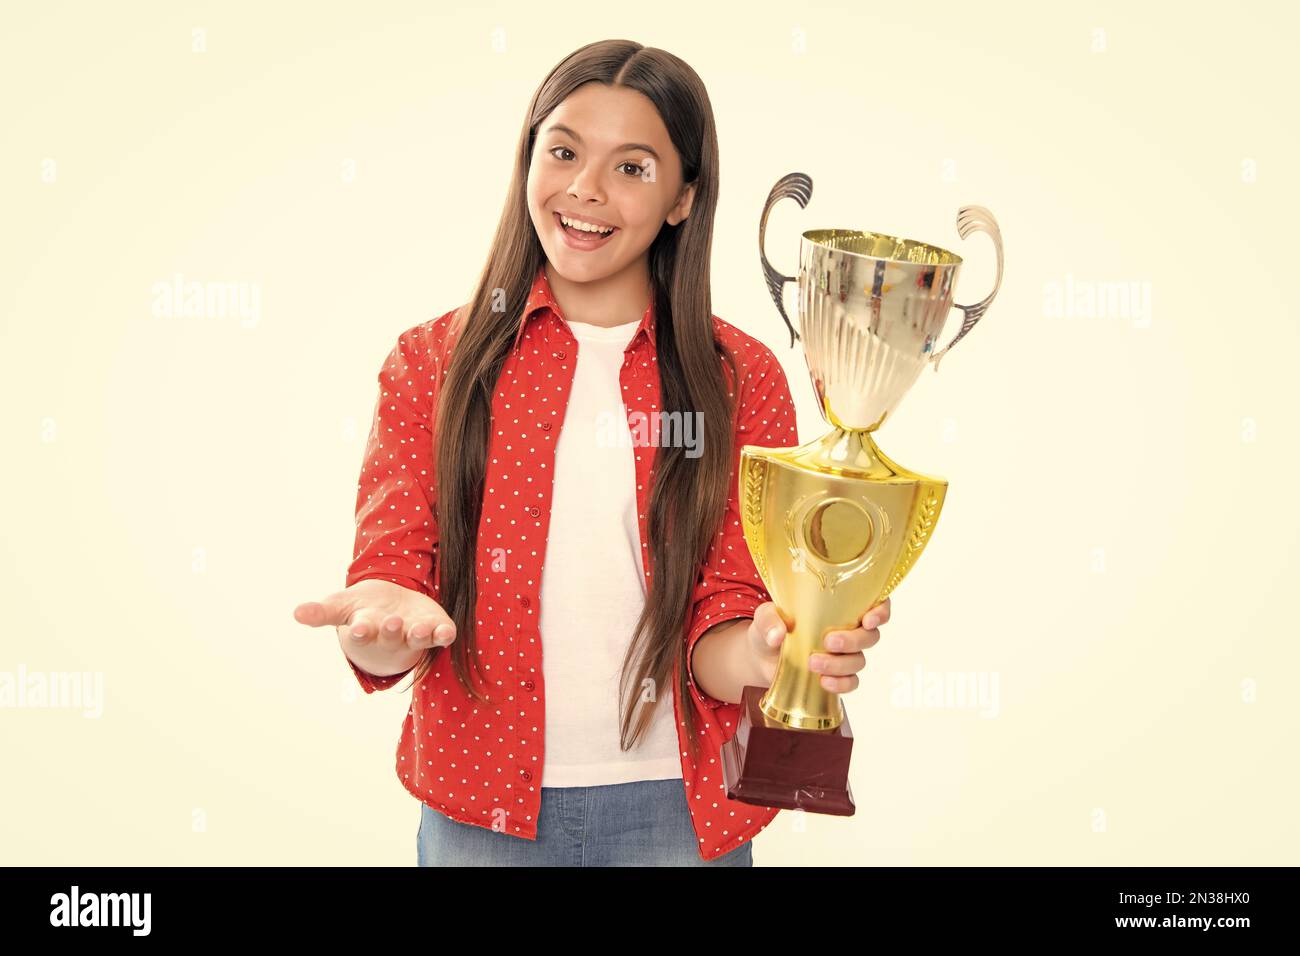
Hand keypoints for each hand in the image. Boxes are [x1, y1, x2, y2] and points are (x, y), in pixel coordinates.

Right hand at [293, 578, 455, 677]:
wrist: (392, 608)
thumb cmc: (364, 610)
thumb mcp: (342, 607)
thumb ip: (322, 612)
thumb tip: (296, 613)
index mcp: (367, 629)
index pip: (362, 634)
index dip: (361, 632)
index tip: (359, 628)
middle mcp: (391, 636)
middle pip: (391, 637)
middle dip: (391, 631)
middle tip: (391, 622)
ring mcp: (414, 634)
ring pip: (418, 640)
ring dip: (420, 635)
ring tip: (421, 628)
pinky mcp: (435, 628)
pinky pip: (441, 635)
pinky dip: (444, 634)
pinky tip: (446, 631)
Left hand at [747, 597, 890, 693]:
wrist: (760, 657)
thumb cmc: (770, 627)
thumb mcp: (764, 616)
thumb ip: (770, 620)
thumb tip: (778, 635)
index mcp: (839, 607)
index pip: (874, 603)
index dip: (880, 611)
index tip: (868, 619)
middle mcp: (848, 629)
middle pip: (870, 636)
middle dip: (853, 640)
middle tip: (828, 641)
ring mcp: (843, 655)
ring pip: (859, 660)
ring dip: (840, 664)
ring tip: (812, 663)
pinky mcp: (836, 676)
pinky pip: (851, 682)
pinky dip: (841, 684)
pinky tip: (823, 682)